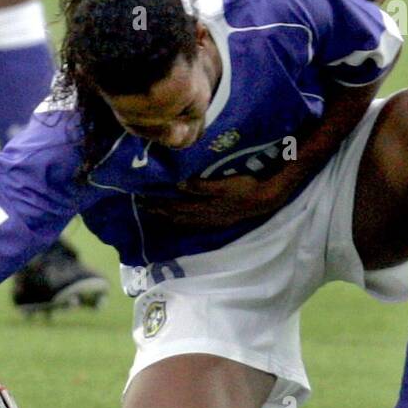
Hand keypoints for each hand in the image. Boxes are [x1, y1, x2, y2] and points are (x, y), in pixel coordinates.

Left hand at [137, 174, 282, 231]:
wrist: (264, 200)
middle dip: (160, 211)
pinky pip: (195, 223)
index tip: (144, 199)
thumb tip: (179, 185)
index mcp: (204, 206)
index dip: (160, 203)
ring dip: (170, 218)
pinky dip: (184, 222)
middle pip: (177, 216)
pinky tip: (181, 221)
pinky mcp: (219, 220)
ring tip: (157, 214)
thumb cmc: (245, 187)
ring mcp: (212, 220)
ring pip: (185, 221)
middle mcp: (205, 216)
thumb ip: (202, 187)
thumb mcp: (224, 184)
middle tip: (143, 207)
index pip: (176, 206)